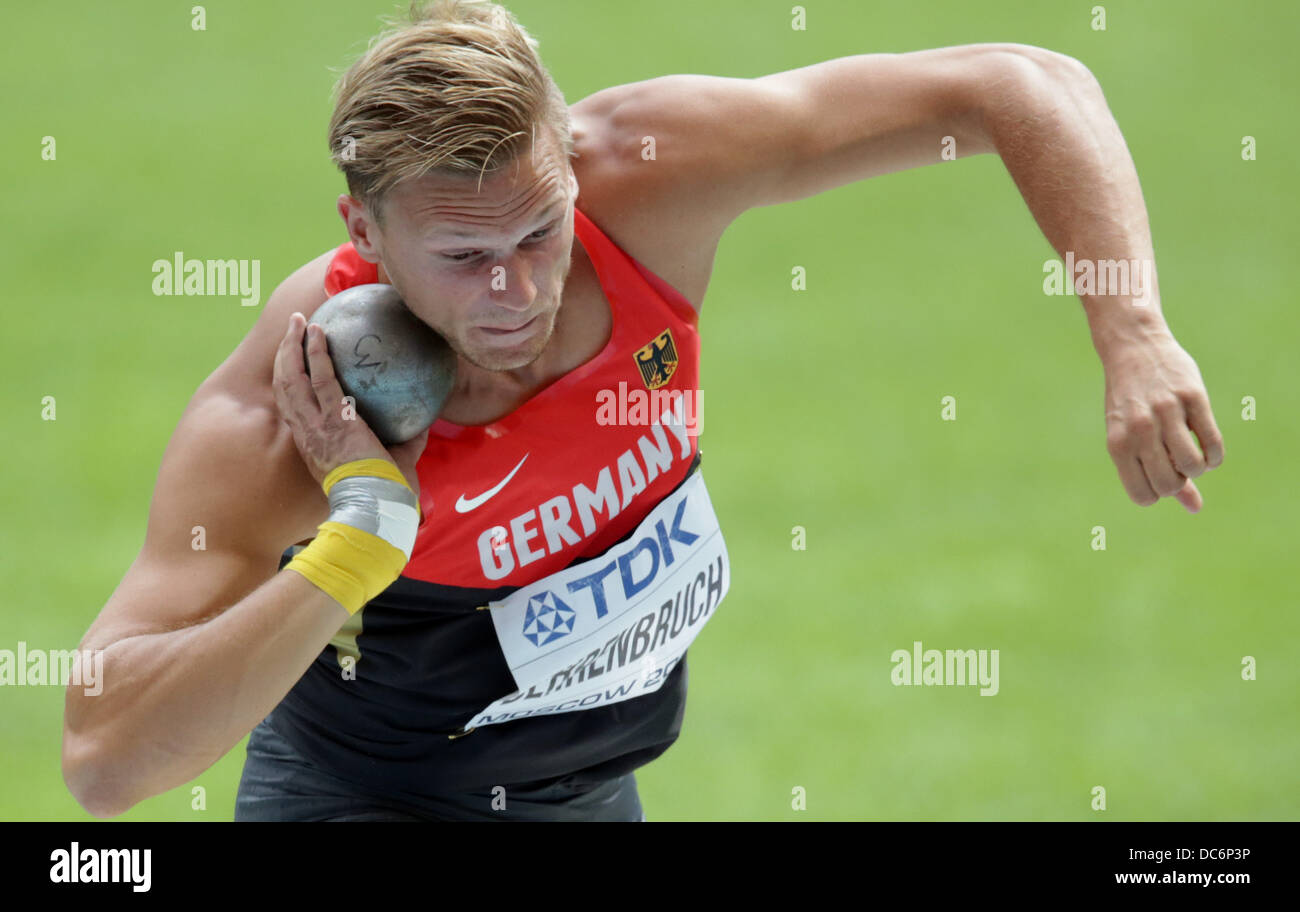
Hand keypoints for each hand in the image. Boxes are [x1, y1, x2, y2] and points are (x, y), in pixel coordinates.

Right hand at [272, 312, 427, 496]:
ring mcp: (316, 427)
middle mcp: (308, 434)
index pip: (294, 409)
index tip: (296, 364)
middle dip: (285, 356)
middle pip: (284, 387)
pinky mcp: (334, 421)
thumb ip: (405, 442)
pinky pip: (321, 380)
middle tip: (293, 330)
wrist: (380, 508)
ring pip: (292, 379)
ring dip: (293, 347)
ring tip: (299, 322)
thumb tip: (424, 423)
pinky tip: (320, 333)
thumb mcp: (394, 463)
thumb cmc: (387, 494)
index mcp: (315, 446)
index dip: (292, 383)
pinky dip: (317, 354)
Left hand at [1100, 330, 1223, 511]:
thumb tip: (1195, 508)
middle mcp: (1139, 430)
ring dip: (1199, 468)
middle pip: (1168, 485)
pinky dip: (1215, 455)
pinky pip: (1212, 442)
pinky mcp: (1193, 397)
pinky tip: (1208, 448)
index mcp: (1117, 444)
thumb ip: (1156, 472)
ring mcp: (1166, 412)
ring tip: (1193, 455)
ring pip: (1193, 466)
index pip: (1143, 495)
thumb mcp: (1130, 435)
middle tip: (1176, 465)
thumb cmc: (1130, 401)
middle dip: (1178, 483)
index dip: (1157, 493)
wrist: (1133, 347)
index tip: (1159, 476)